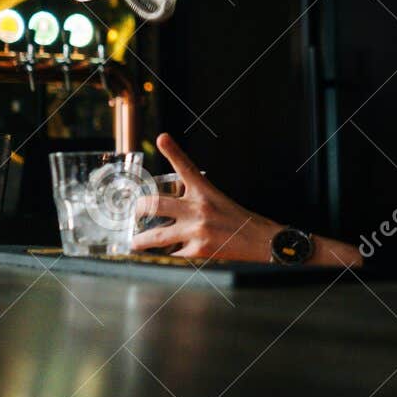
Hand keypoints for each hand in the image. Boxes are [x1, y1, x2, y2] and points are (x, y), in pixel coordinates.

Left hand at [129, 133, 282, 260]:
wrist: (262, 242)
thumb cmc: (241, 222)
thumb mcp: (218, 200)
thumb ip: (195, 198)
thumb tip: (173, 204)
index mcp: (205, 191)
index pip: (186, 167)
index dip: (172, 150)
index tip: (162, 139)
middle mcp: (199, 208)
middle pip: (157, 203)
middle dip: (139, 209)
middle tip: (134, 212)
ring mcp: (197, 230)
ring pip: (157, 235)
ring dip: (142, 240)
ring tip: (135, 243)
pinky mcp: (198, 251)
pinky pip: (173, 254)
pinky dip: (167, 256)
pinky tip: (163, 258)